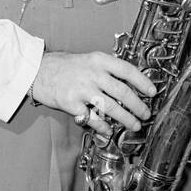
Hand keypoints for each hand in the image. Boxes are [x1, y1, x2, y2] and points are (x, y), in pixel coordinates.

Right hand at [30, 51, 156, 132]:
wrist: (37, 70)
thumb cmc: (64, 66)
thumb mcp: (88, 60)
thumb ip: (107, 70)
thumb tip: (130, 85)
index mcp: (99, 60)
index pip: (127, 70)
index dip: (143, 82)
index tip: (152, 92)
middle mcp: (92, 74)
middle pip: (123, 92)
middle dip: (138, 106)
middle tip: (146, 114)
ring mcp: (82, 89)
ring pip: (111, 107)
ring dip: (126, 119)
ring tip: (134, 125)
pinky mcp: (71, 103)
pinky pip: (92, 118)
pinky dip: (103, 126)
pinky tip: (109, 130)